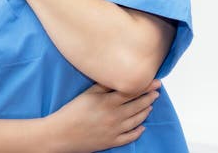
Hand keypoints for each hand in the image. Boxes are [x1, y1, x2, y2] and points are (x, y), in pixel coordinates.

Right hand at [40, 79, 161, 152]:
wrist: (60, 135)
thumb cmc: (72, 112)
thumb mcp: (88, 94)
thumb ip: (104, 85)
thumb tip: (118, 75)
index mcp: (109, 102)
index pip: (133, 91)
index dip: (146, 86)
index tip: (156, 82)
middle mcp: (115, 116)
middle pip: (138, 105)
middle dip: (150, 98)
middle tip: (157, 92)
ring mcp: (114, 130)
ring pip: (137, 121)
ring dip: (146, 112)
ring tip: (150, 106)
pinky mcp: (111, 142)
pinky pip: (129, 137)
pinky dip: (138, 132)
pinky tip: (142, 127)